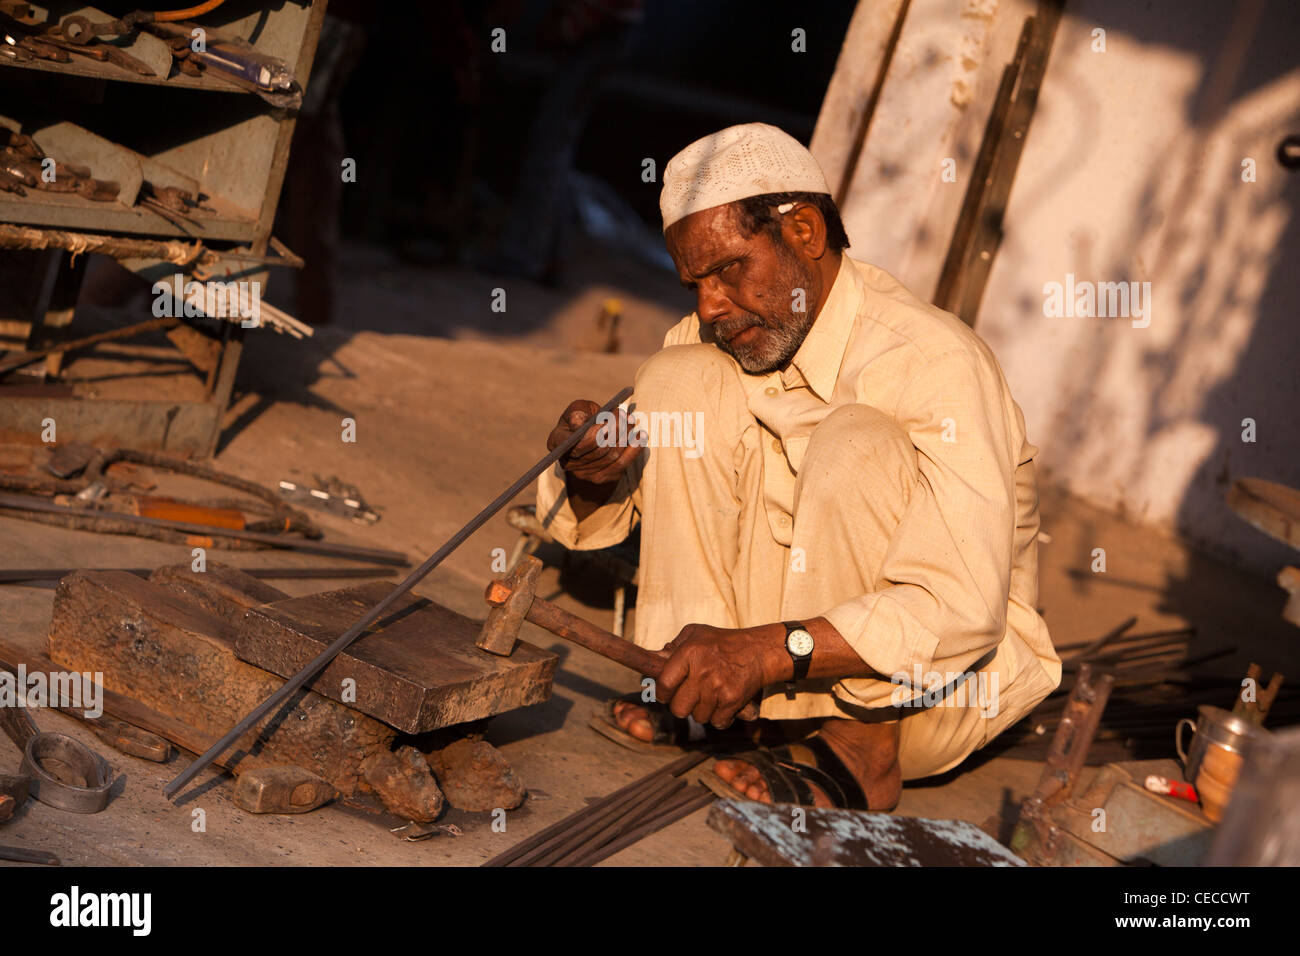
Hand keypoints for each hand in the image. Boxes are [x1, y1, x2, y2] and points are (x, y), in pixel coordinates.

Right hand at [547, 399, 641, 485]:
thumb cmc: (583, 419)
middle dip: (615, 430)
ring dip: (625, 437)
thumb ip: (578, 412)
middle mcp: (568, 462)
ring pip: (611, 456)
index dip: (591, 433)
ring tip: (632, 422)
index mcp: (557, 442)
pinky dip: (633, 450)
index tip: (606, 420)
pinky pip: (621, 465)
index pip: (573, 443)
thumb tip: (579, 422)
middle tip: (626, 417)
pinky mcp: (602, 477)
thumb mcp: (579, 410)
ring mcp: (584, 474)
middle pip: (596, 449)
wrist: (589, 439)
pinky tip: (640, 436)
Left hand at [656, 623, 781, 728]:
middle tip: (689, 697)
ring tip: (710, 696)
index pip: (664, 685)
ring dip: (702, 711)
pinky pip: (717, 723)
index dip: (662, 694)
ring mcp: (718, 688)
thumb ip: (674, 646)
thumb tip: (653, 660)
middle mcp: (702, 671)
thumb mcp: (696, 633)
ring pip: (698, 717)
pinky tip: (723, 704)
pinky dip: (720, 718)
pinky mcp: (732, 701)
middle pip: (678, 708)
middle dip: (681, 706)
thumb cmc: (723, 642)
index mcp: (689, 653)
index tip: (666, 694)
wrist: (759, 651)